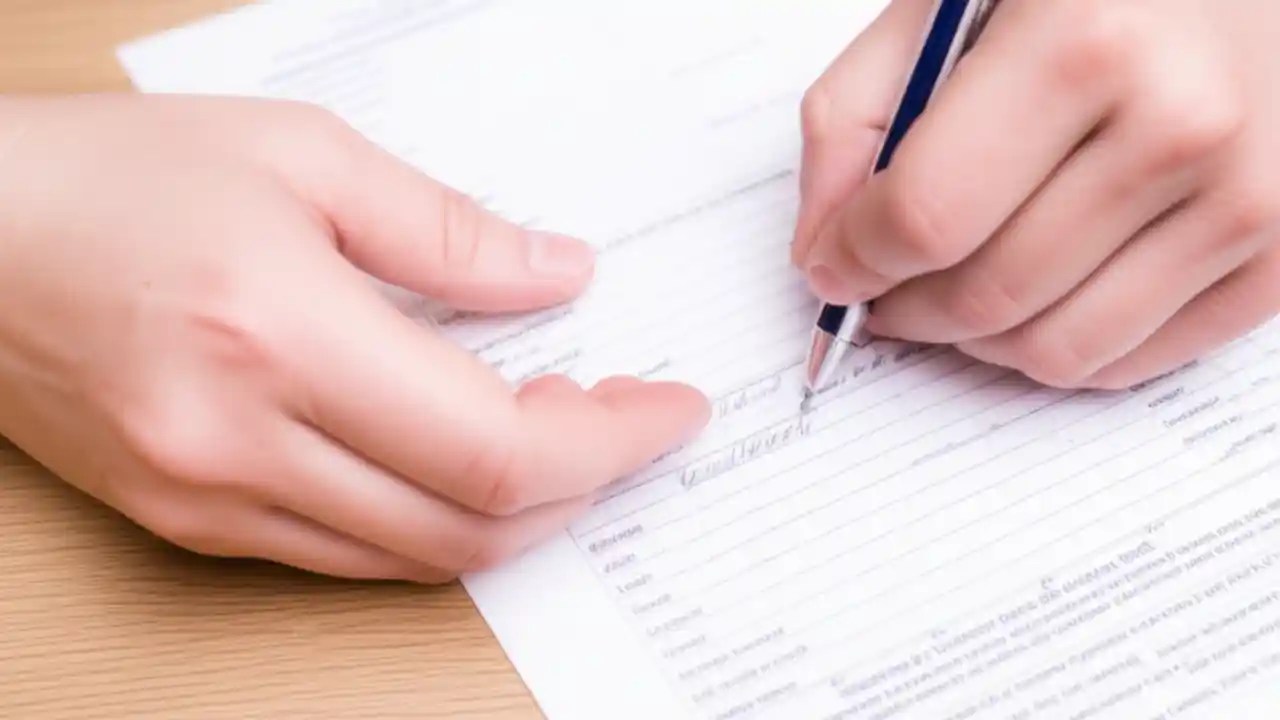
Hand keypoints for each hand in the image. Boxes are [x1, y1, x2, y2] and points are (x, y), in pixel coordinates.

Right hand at [0, 95, 708, 582]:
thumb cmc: (114, 176)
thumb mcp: (300, 155)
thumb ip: (447, 231)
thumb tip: (558, 276)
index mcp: (276, 336)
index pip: (494, 448)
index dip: (608, 442)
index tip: (668, 411)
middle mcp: (238, 443)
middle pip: (469, 526)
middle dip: (578, 483)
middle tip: (621, 417)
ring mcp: (209, 499)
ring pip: (414, 556)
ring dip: (511, 509)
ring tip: (556, 433)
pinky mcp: (189, 521)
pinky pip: (347, 554)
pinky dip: (429, 518)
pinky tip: (458, 459)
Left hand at [793, 0, 1279, 388]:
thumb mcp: (946, 3)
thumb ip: (854, 119)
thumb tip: (823, 256)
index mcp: (1080, 42)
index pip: (927, 216)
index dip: (855, 259)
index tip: (835, 264)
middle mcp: (1179, 124)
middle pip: (985, 294)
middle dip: (905, 308)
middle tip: (885, 287)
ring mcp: (1246, 197)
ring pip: (1054, 350)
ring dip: (975, 339)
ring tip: (958, 285)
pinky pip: (1131, 361)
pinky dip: (1059, 347)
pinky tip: (1041, 291)